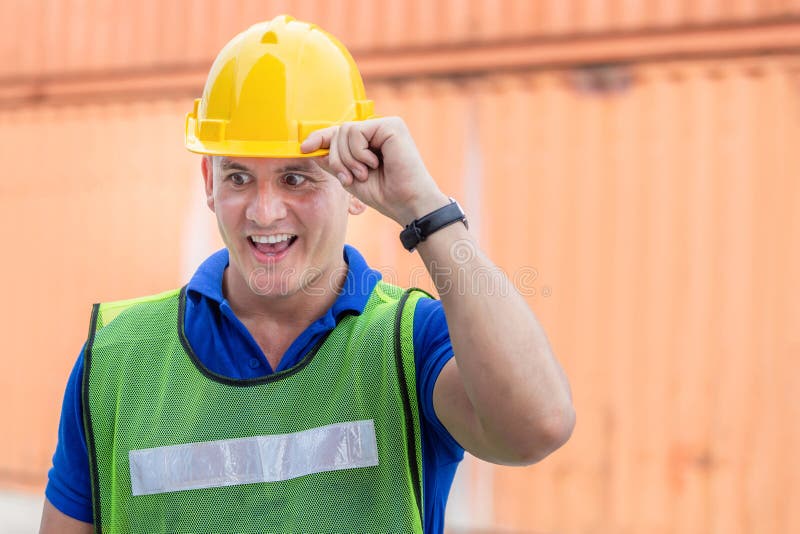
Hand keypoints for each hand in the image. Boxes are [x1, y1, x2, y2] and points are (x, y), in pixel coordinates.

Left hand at [300, 117, 448, 225]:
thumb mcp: (350, 177)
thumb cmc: (384, 194)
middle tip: (351, 177)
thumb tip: (311, 148)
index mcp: (370, 141)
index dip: (320, 138)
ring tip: (365, 172)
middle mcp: (378, 130)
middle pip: (338, 132)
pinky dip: (359, 152)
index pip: (339, 133)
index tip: (304, 148)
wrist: (406, 204)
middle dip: (337, 158)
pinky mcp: (391, 126)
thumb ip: (333, 161)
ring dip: (348, 158)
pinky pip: (357, 132)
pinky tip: (375, 163)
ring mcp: (385, 126)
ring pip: (345, 131)